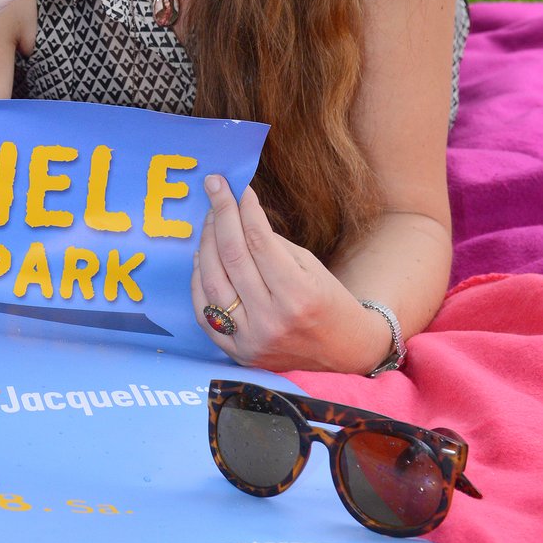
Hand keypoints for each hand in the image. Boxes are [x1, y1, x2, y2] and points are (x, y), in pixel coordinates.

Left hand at [191, 176, 393, 375]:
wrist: (343, 354)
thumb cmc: (328, 302)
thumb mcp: (310, 267)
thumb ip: (272, 245)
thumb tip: (237, 215)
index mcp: (298, 295)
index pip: (259, 242)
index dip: (245, 210)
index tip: (237, 188)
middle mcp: (272, 319)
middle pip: (233, 258)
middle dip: (221, 216)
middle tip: (214, 189)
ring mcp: (251, 339)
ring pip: (213, 283)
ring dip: (206, 244)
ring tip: (209, 220)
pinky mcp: (237, 353)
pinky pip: (205, 312)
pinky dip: (199, 281)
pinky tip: (202, 257)